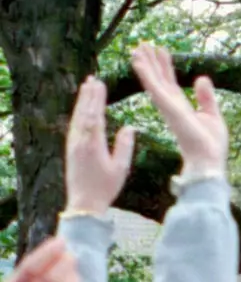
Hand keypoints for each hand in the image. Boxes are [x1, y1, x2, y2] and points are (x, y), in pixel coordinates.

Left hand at [65, 77, 133, 215]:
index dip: (97, 98)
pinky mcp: (70, 149)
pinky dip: (78, 114)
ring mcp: (73, 144)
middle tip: (91, 79)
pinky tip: (81, 109)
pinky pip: (74, 126)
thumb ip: (124, 146)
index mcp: (93, 144)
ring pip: (76, 118)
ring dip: (81, 102)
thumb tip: (129, 127)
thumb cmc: (105, 188)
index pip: (95, 115)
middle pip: (83, 113)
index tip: (100, 83)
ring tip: (85, 88)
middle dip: (88, 95)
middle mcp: (80, 141)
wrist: (84, 203)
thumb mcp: (121, 168)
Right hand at [130, 43, 226, 179]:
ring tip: (137, 48)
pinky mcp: (168, 109)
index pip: (170, 83)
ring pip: (153, 81)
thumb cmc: (211, 144)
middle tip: (142, 44)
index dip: (165, 66)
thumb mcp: (212, 115)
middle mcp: (171, 105)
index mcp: (181, 107)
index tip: (160, 50)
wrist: (209, 160)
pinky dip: (147, 74)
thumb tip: (202, 78)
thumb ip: (206, 97)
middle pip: (159, 79)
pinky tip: (139, 62)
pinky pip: (155, 88)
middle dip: (151, 62)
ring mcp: (168, 107)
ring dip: (145, 64)